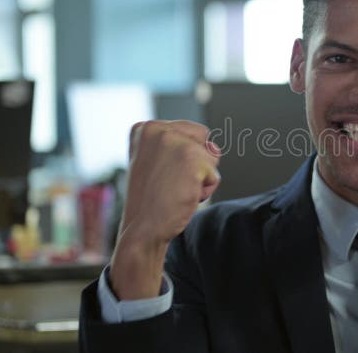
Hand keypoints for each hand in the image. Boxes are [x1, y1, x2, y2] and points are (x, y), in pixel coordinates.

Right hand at [111, 120, 220, 298]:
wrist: (142, 229)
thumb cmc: (151, 200)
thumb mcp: (160, 163)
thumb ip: (185, 147)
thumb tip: (215, 148)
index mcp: (146, 128)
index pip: (191, 131)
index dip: (185, 157)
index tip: (162, 173)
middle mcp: (158, 129)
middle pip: (204, 139)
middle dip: (196, 163)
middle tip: (169, 182)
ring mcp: (176, 142)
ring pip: (211, 157)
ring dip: (200, 178)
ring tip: (175, 190)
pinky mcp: (193, 159)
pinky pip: (215, 175)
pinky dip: (205, 190)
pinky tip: (182, 197)